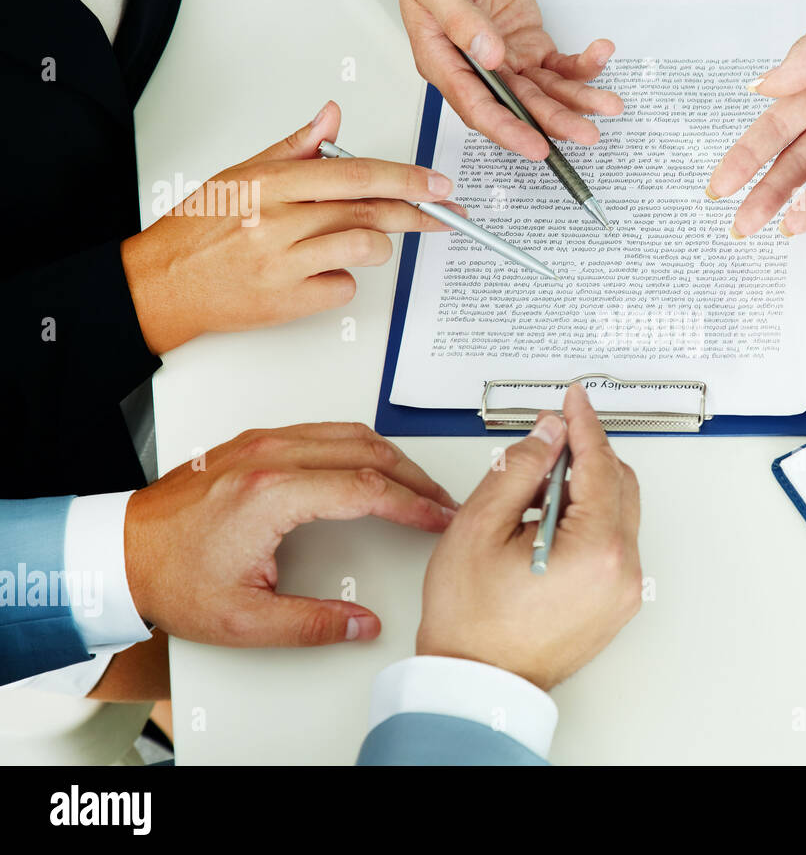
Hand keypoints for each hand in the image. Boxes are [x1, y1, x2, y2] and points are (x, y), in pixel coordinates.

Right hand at [121, 101, 459, 354]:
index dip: (407, 179)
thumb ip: (295, 148)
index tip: (437, 184)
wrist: (162, 283)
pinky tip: (321, 273)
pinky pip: (343, 287)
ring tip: (361, 244)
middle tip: (445, 213)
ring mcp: (284, 263)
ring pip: (365, 249)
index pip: (357, 174)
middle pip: (370, 212)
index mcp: (272, 183)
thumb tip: (331, 117)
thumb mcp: (242, 174)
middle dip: (417, 212)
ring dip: (377, 247)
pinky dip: (342, 281)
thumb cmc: (200, 228)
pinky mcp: (288, 300)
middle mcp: (279, 221)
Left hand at [124, 423, 458, 646]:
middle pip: (367, 452)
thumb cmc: (170, 577)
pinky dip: (359, 445)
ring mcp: (259, 444)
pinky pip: (322, 430)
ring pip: (348, 433)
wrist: (118, 552)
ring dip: (390, 457)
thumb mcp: (244, 619)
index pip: (367, 489)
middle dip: (414, 478)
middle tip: (439, 503)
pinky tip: (368, 463)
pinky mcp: (252, 443)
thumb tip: (361, 623)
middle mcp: (268, 459)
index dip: (413, 505)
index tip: (438, 519)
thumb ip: (312, 623)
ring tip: (414, 484)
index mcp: (271, 496)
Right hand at [393, 0, 622, 160]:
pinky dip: (583, 64)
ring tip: (608, 105)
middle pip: (519, 106)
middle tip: (587, 133)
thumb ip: (459, 20)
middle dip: (555, 121)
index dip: (507, 130)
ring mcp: (507, 61)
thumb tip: (489, 56)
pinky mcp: (530, 46)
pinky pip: (560, 65)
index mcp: (443, 62)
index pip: (477, 107)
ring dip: (578, 100)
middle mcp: (477, 71)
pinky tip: (601, 55)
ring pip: (546, 92)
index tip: (535, 145)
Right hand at [416, 383, 641, 689]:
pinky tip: (545, 528)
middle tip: (543, 447)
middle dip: (583, 456)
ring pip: (617, 512)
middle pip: (619, 483)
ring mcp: (624, 591)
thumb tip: (548, 433)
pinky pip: (612, 544)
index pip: (600, 463)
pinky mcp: (616, 603)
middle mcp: (623, 570)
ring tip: (530, 502)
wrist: (477, 683)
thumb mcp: (481, 527)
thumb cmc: (472, 622)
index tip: (574, 399)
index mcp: (597, 549)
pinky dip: (587, 523)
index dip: (583, 424)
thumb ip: (520, 468)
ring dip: (583, 491)